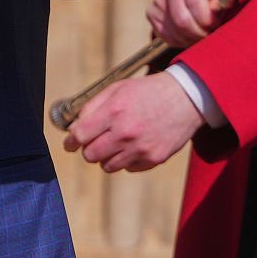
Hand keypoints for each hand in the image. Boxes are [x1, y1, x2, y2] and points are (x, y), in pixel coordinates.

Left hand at [62, 73, 203, 171]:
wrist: (186, 98)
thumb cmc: (148, 91)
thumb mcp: (118, 88)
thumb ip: (93, 106)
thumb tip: (74, 127)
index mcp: (114, 111)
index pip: (80, 136)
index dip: (71, 142)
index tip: (70, 144)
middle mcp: (126, 132)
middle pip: (91, 155)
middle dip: (89, 149)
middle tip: (96, 141)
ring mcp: (141, 148)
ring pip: (108, 166)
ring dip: (108, 156)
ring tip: (118, 142)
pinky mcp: (154, 159)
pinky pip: (128, 169)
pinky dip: (127, 160)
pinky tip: (135, 146)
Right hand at [147, 0, 238, 47]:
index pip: (195, 1)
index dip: (207, 19)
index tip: (216, 24)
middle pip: (182, 19)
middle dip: (199, 32)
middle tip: (209, 33)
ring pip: (174, 29)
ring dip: (191, 38)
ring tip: (201, 35)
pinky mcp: (152, 10)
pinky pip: (164, 34)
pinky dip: (179, 40)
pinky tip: (189, 35)